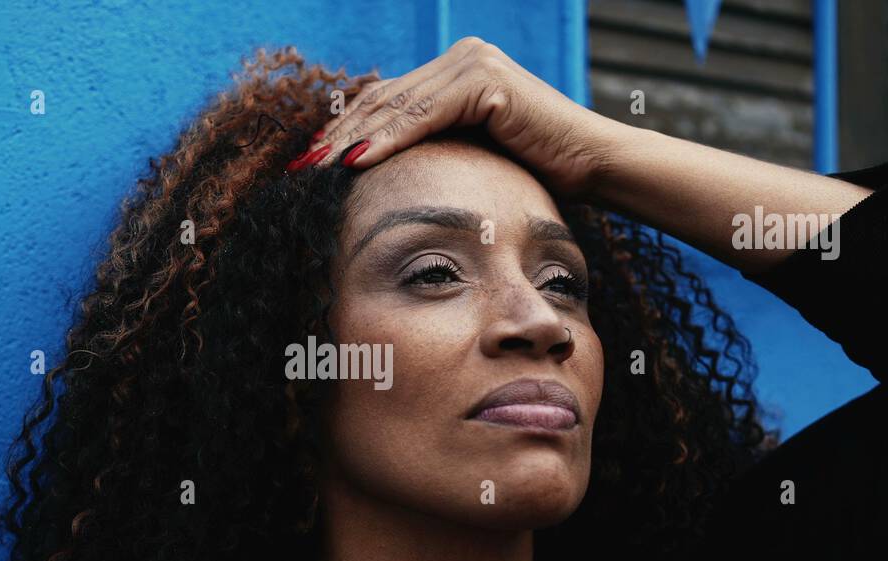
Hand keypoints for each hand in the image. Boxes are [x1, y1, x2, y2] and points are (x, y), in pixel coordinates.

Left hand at [312, 37, 621, 197]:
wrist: (590, 166)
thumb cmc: (536, 172)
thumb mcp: (469, 158)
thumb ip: (432, 151)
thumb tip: (377, 174)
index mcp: (453, 73)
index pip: (385, 102)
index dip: (344, 131)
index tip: (308, 164)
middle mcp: (460, 58)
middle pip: (382, 101)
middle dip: (336, 136)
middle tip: (298, 169)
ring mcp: (472, 63)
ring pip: (396, 107)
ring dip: (350, 139)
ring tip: (315, 169)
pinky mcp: (484, 81)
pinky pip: (423, 115)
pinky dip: (388, 140)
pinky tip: (355, 162)